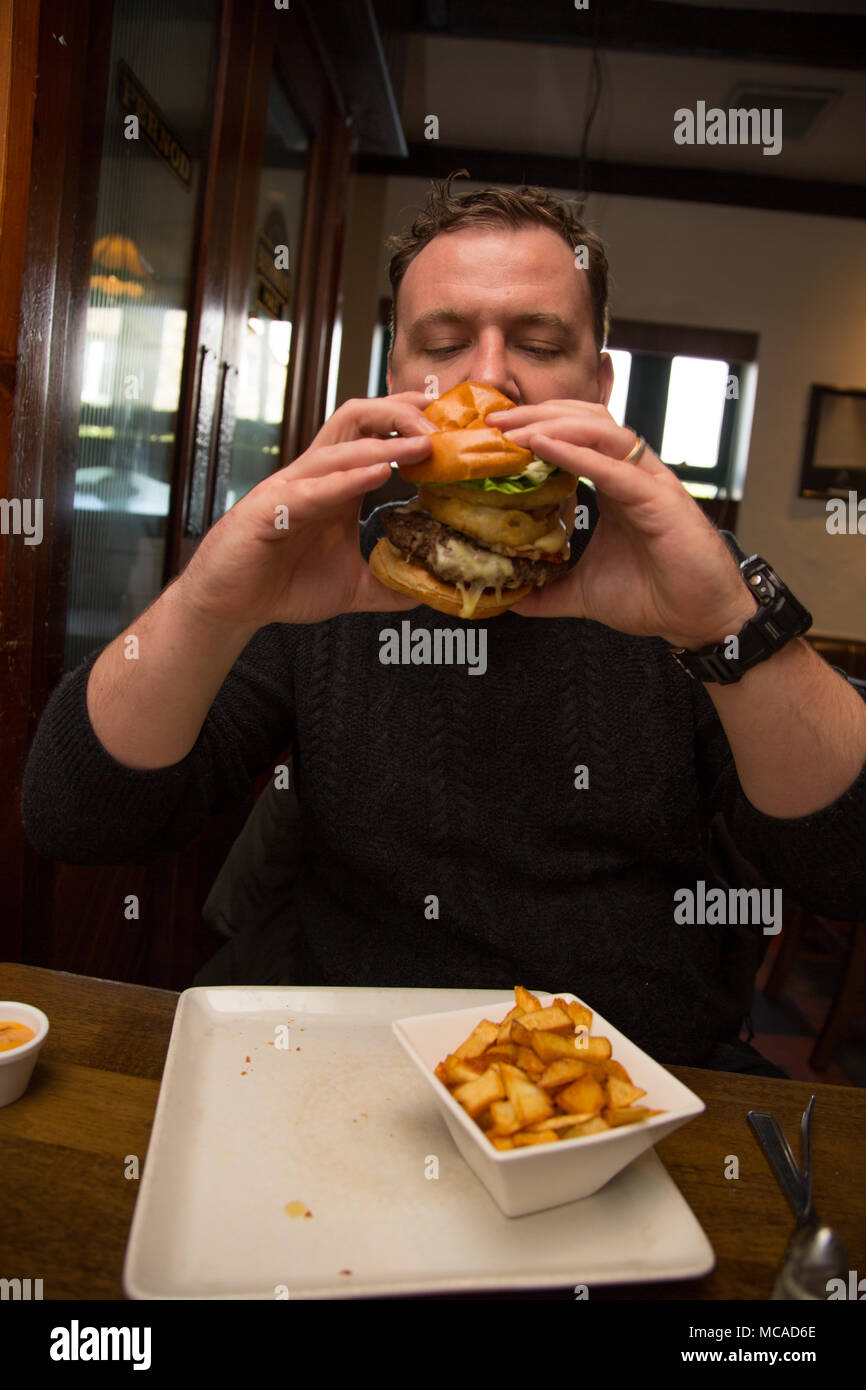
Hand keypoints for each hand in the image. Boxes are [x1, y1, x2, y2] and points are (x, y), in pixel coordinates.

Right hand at [179, 393, 435, 627]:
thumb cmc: (282, 583)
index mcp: (336, 486)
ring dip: (386, 442)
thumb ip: (389, 584)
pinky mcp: (270, 510)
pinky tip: (378, 473)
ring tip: (425, 443)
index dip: (410, 421)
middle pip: (358, 419)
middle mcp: (316, 477)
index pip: (374, 433)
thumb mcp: (353, 586)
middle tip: (443, 426)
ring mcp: (292, 489)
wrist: (231, 606)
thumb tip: (429, 590)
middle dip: (401, 413)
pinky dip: (346, 478)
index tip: (450, 423)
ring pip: (340, 448)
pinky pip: (312, 488)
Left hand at [485, 399, 756, 647]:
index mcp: (614, 485)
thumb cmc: (655, 596)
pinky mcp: (660, 499)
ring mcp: (648, 482)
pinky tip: (545, 446)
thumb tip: (513, 598)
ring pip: (601, 430)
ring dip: (554, 424)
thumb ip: (549, 589)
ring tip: (514, 430)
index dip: (535, 427)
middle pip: (583, 420)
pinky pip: (616, 467)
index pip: (574, 437)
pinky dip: (579, 453)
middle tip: (494, 421)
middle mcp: (632, 473)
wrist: (698, 620)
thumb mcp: (584, 591)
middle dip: (537, 414)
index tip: (493, 434)